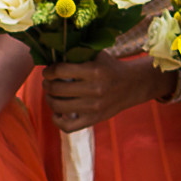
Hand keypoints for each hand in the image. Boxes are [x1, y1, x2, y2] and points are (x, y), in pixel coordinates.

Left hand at [43, 55, 159, 133]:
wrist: (133, 85)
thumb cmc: (110, 67)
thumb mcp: (97, 55)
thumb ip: (77, 54)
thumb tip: (51, 54)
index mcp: (94, 71)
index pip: (60, 71)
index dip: (49, 71)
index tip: (48, 72)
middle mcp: (94, 90)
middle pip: (56, 89)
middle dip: (46, 84)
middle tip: (47, 82)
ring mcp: (94, 107)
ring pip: (58, 107)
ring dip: (49, 99)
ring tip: (50, 95)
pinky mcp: (95, 119)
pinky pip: (68, 127)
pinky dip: (57, 120)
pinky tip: (57, 112)